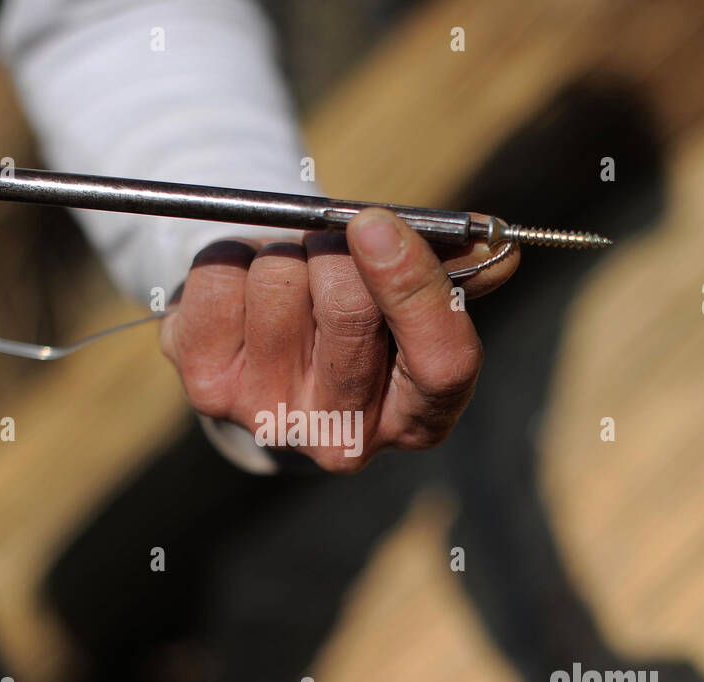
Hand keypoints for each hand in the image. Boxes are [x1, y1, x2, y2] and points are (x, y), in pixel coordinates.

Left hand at [159, 207, 518, 472]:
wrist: (260, 352)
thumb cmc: (353, 316)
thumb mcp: (407, 300)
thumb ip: (452, 272)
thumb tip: (495, 250)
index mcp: (416, 417)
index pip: (442, 362)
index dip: (415, 286)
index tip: (381, 224)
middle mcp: (343, 435)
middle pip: (350, 312)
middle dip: (339, 248)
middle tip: (336, 233)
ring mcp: (270, 418)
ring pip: (280, 283)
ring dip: (285, 249)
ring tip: (291, 270)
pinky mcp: (208, 388)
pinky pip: (218, 279)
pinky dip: (231, 256)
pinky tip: (244, 285)